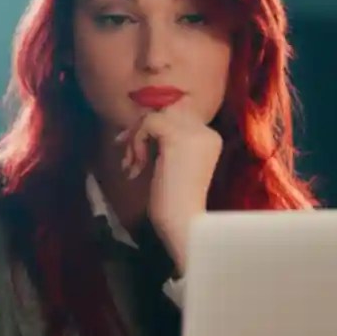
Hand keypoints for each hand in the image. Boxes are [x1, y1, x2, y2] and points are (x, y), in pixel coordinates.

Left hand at [115, 106, 221, 274]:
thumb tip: (141, 120)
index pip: (176, 115)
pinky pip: (149, 124)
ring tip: (131, 165)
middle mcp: (207, 131)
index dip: (150, 127)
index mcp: (210, 138)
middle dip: (140, 130)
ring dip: (136, 139)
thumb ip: (163, 141)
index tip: (132, 150)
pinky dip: (136, 142)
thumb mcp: (170, 164)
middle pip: (165, 111)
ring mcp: (194, 133)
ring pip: (155, 116)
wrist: (184, 224)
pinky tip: (137, 166)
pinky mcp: (178, 138)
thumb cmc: (175, 203)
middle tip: (127, 156)